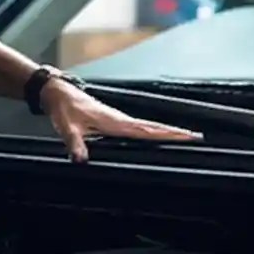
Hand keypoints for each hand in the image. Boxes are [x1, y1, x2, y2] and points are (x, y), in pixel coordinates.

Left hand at [41, 79, 202, 161]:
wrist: (57, 93)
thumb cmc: (64, 109)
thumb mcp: (67, 128)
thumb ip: (75, 144)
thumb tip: (80, 160)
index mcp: (115, 122)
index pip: (147, 130)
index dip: (168, 134)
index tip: (188, 135)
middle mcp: (121, 120)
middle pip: (153, 127)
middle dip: (174, 132)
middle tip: (196, 137)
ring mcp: (118, 120)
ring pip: (147, 127)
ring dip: (165, 131)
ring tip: (183, 137)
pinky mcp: (113, 120)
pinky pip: (138, 127)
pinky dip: (151, 131)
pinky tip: (154, 137)